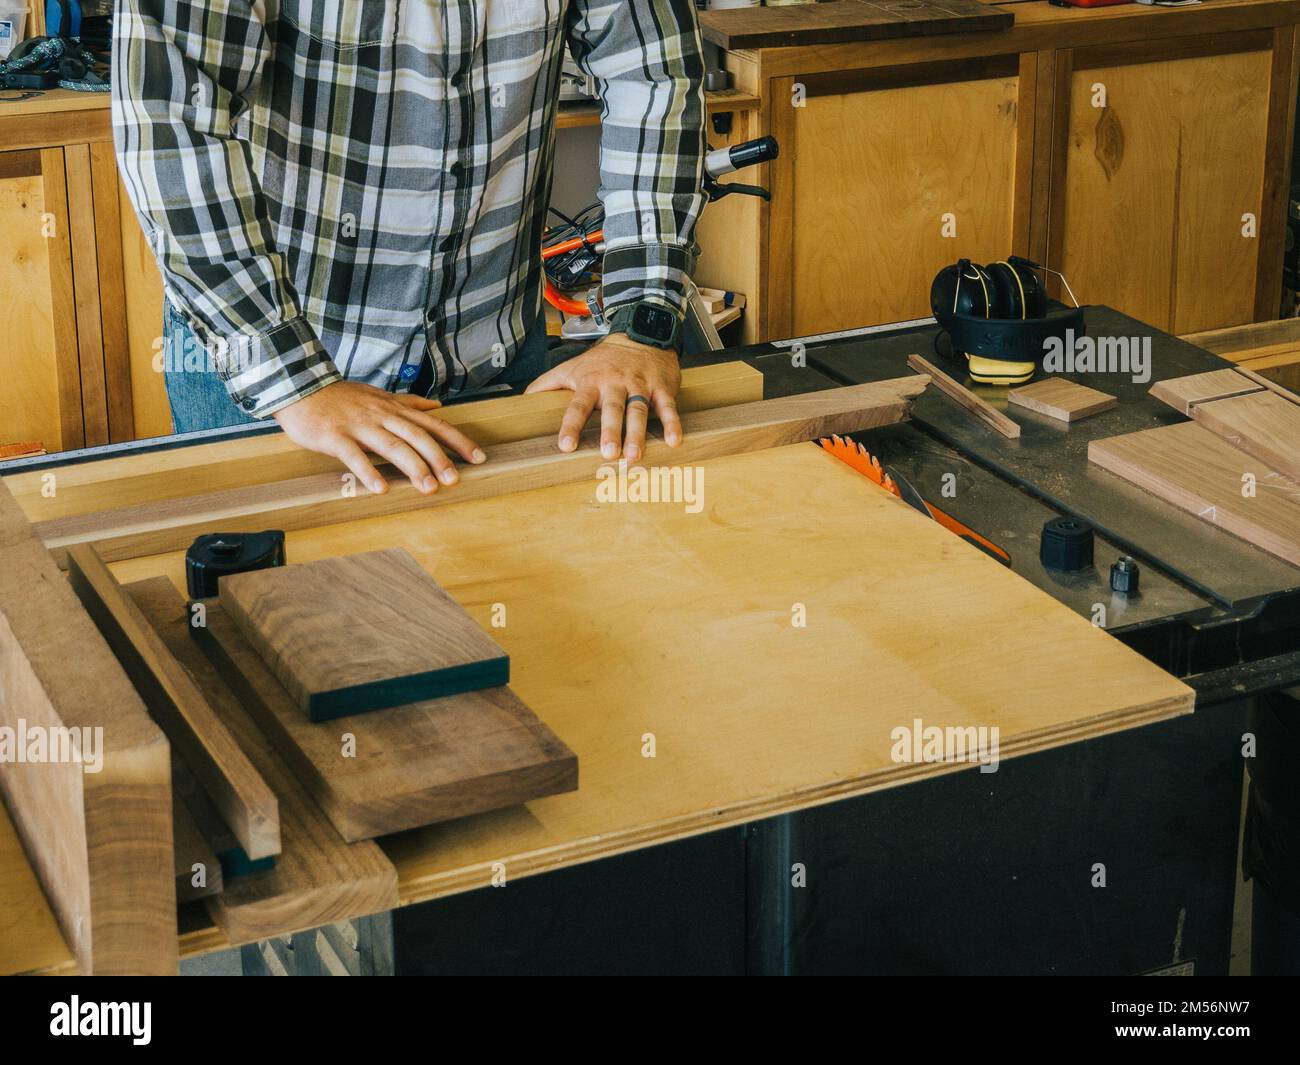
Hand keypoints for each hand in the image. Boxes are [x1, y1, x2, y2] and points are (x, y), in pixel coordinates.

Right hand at [272, 380, 485, 494]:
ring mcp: (359, 425)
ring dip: (412, 467)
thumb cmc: (342, 397)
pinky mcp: (335, 436)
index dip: (458, 441)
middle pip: (417, 436)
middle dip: (438, 458)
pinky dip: (368, 472)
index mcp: (395, 409)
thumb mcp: (380, 396)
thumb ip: (409, 403)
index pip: (434, 425)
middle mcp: (382, 416)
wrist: (300, 386)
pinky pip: (354, 455)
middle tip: (455, 480)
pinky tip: (380, 489)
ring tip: (428, 488)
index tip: (479, 458)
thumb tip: (438, 405)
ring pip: (391, 445)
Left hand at [524, 333, 681, 461]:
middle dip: (610, 431)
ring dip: (638, 433)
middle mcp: (615, 383)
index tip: (566, 446)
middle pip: (612, 409)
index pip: (578, 405)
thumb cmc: (603, 360)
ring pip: (638, 410)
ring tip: (635, 455)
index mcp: (591, 382)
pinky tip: (674, 441)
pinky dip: (672, 423)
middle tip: (608, 454)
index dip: (571, 425)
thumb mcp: (572, 367)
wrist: (641, 334)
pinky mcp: (661, 387)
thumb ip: (547, 384)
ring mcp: (640, 385)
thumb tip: (523, 400)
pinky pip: (667, 406)